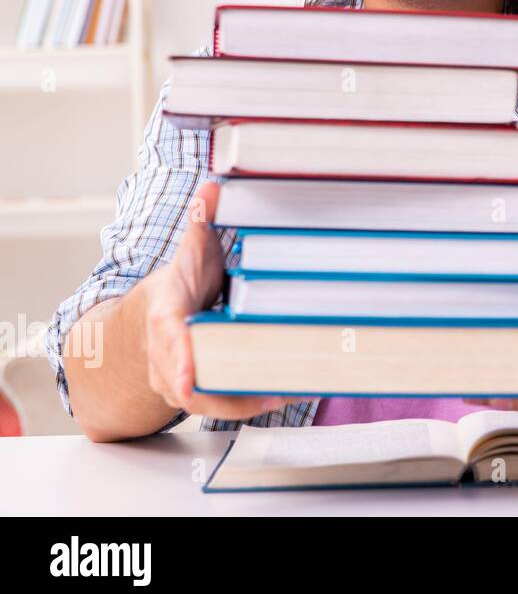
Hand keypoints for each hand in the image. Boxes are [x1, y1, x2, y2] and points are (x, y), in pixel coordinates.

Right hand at [143, 181, 299, 420]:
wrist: (155, 317)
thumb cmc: (182, 283)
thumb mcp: (193, 253)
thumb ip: (201, 224)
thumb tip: (211, 188)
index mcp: (165, 318)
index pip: (169, 339)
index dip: (180, 360)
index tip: (190, 380)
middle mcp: (164, 355)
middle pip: (189, 384)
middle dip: (224, 395)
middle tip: (269, 393)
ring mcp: (176, 379)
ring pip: (204, 402)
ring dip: (242, 404)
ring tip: (285, 394)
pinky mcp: (194, 393)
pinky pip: (217, 406)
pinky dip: (246, 404)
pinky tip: (283, 395)